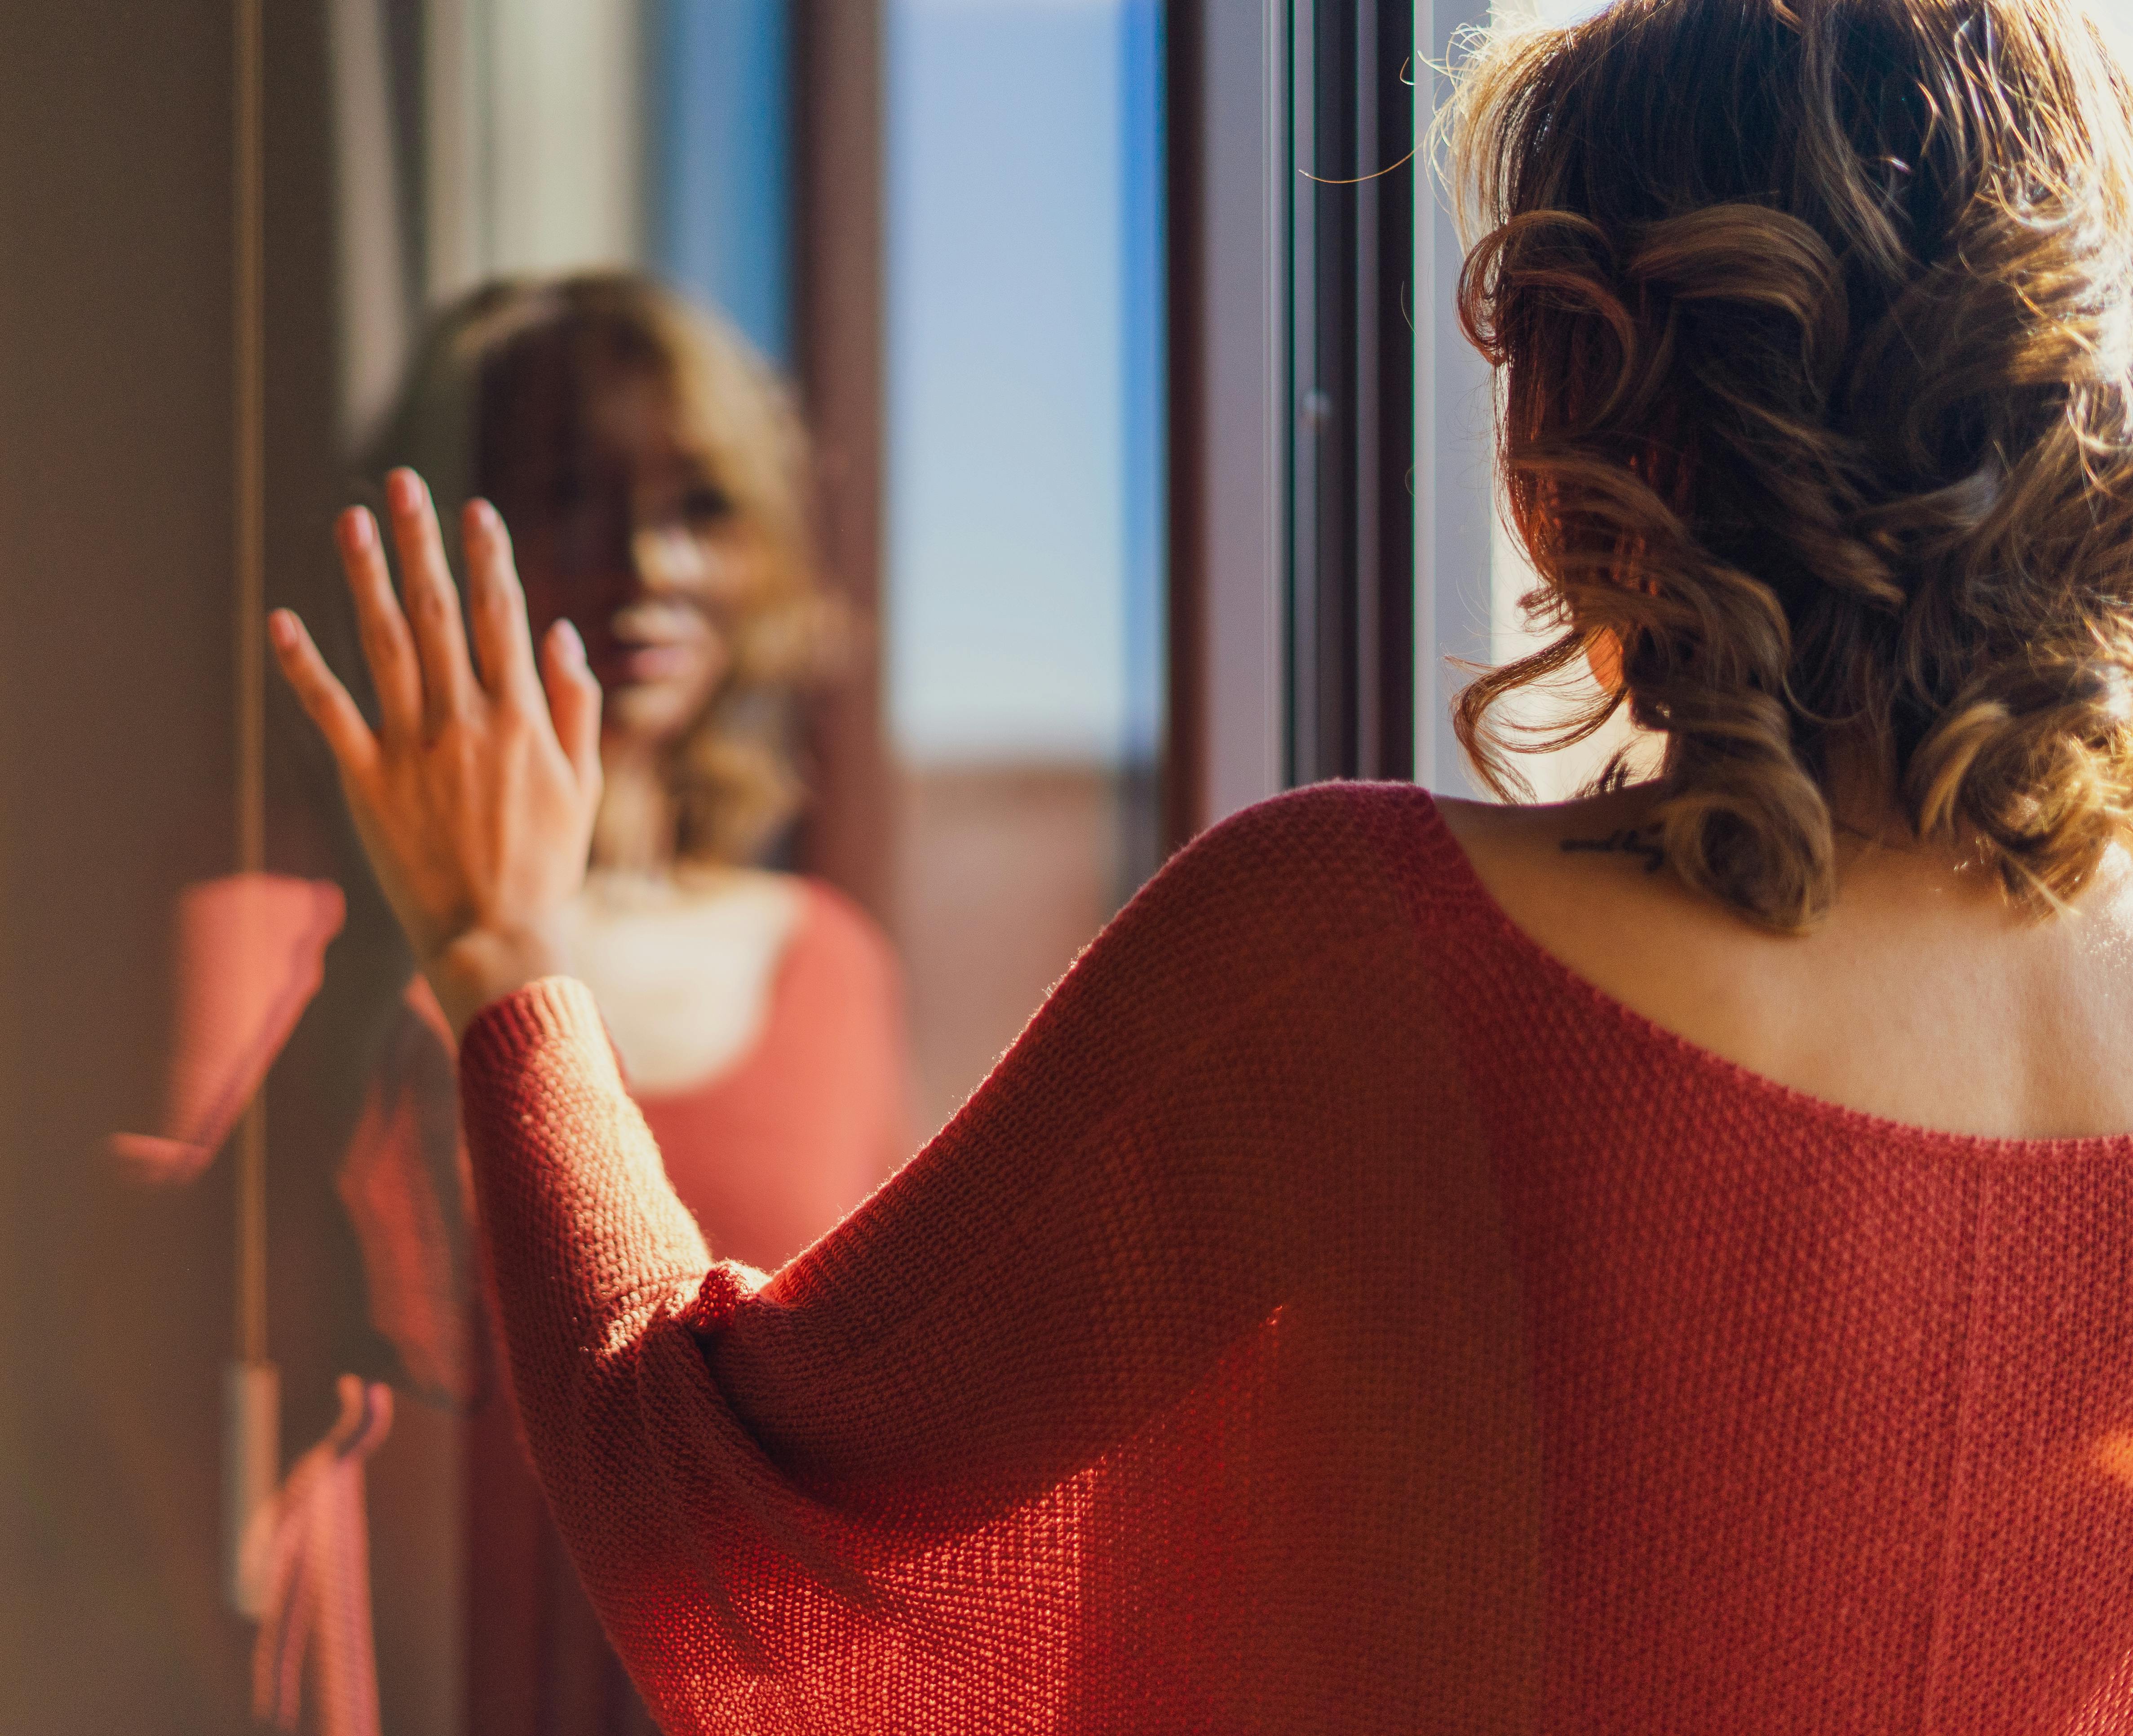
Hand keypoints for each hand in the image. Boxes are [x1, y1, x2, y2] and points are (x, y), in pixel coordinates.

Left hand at [270, 468, 602, 1034]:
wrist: (497, 938)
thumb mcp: (585, 786)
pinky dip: (303, 665)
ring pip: (385, 645)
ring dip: (364, 578)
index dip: (489, 559)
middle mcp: (466, 722)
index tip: (476, 511)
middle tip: (401, 484)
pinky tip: (280, 619)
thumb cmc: (548, 867)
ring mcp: (414, 749)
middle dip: (421, 543)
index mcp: (521, 720)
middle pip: (440, 613)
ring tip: (348, 522)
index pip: (503, 618)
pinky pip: (331, 712)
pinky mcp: (368, 781)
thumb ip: (576, 707)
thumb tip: (561, 636)